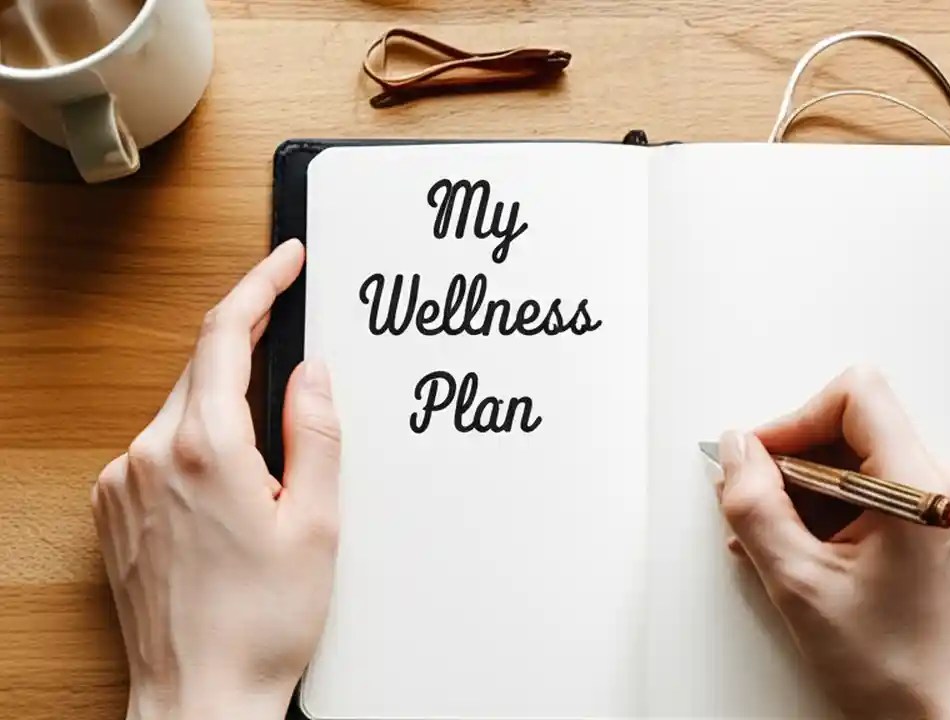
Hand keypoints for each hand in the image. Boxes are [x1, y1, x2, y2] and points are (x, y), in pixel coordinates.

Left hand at [92, 240, 340, 719]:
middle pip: (201, 369)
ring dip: (225, 409)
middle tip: (297, 360)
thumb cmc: (261, 624)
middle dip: (249, 351)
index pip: (224, 335)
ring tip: (271, 471)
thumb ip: (317, 433)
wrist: (198, 696)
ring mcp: (121, 483)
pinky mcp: (111, 509)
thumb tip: (312, 372)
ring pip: (180, 410)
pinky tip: (231, 491)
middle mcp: (148, 456)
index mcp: (204, 449)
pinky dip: (196, 445)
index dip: (259, 285)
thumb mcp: (318, 523)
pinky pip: (157, 448)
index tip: (285, 260)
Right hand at [715, 367, 949, 719]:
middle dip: (794, 462)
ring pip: (858, 456)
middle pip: (853, 423)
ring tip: (779, 543)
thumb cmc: (897, 670)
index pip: (856, 394)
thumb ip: (757, 506)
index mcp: (923, 486)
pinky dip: (831, 509)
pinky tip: (805, 550)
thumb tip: (737, 452)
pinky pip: (873, 487)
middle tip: (760, 508)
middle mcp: (946, 483)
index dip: (795, 419)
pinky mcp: (938, 521)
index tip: (760, 460)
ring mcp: (946, 502)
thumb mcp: (802, 584)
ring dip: (807, 490)